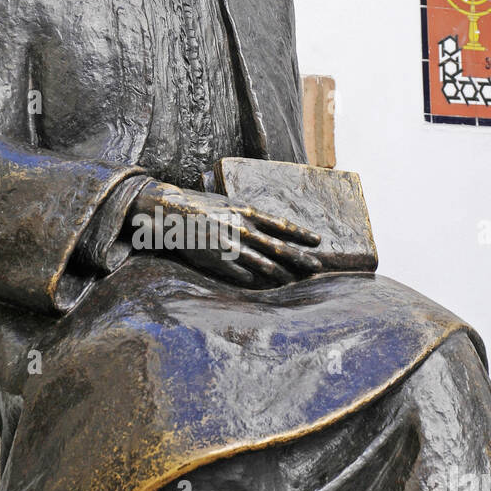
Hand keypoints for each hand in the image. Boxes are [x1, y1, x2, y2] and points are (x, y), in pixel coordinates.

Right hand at [128, 179, 323, 286]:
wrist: (172, 212)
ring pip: (263, 263)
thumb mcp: (229, 204)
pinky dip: (254, 280)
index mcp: (246, 212)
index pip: (281, 224)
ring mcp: (231, 245)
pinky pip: (241, 274)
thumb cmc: (201, 206)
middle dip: (300, 258)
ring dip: (281, 274)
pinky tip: (264, 286)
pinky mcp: (218, 260)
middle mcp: (242, 228)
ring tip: (294, 280)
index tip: (318, 241)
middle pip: (278, 246)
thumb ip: (248, 216)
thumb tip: (269, 225)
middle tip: (317, 266)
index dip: (301, 234)